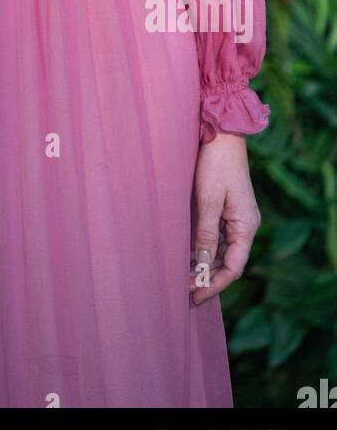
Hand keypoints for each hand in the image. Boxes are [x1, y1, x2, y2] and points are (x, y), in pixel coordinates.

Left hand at [190, 131, 260, 304]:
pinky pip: (216, 236)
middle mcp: (244, 225)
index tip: (195, 296)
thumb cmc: (215, 164)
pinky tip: (188, 255)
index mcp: (246, 226)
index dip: (214, 284)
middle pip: (228, 261)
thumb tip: (203, 265)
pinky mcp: (225, 207)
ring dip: (205, 264)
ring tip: (183, 278)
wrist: (221, 133)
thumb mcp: (208, 200)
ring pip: (221, 250)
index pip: (233, 268)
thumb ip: (206, 233)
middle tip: (185, 292)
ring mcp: (235, 216)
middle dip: (208, 278)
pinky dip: (204, 248)